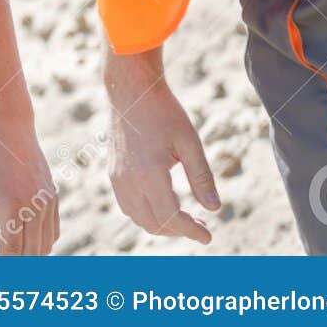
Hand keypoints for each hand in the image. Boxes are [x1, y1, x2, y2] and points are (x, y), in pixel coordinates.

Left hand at [0, 119, 58, 255]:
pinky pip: (53, 230)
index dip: (1, 265)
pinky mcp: (53, 197)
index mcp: (14, 207)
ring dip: (29, 256)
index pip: (12, 251)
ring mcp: (49, 202)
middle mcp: (37, 207)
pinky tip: (25, 242)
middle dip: (15, 264)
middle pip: (31, 253)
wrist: (8, 127)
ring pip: (45, 244)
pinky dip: (41, 242)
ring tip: (10, 257)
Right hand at [107, 75, 219, 243]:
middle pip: (153, 223)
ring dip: (161, 224)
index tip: (208, 236)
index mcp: (149, 174)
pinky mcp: (112, 172)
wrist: (130, 90)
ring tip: (183, 217)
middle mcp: (129, 180)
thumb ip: (201, 177)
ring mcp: (117, 177)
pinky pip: (127, 205)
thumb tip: (214, 209)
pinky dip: (145, 213)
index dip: (191, 231)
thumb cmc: (163, 112)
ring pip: (138, 218)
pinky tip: (162, 204)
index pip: (171, 217)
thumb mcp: (189, 142)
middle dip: (178, 230)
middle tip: (201, 226)